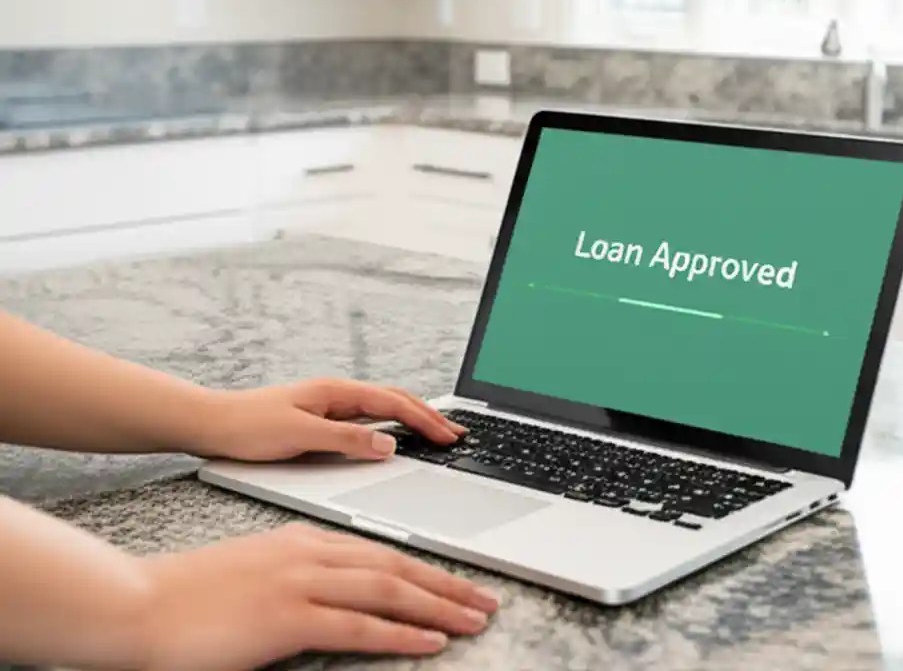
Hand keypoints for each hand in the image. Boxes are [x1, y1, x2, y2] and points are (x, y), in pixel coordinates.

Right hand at [135, 523, 499, 670]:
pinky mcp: (285, 618)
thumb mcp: (256, 574)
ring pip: (387, 591)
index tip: (457, 581)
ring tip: (473, 620)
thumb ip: (300, 579)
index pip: (380, 552)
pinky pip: (358, 627)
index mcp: (302, 542)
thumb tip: (339, 599)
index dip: (426, 568)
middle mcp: (308, 555)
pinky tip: (429, 642)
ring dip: (438, 607)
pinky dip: (399, 634)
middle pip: (396, 567)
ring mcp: (298, 584)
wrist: (135, 605)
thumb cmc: (189, 598)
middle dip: (447, 584)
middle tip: (485, 600)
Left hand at [191, 378, 466, 461]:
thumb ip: (346, 439)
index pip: (394, 404)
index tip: (450, 438)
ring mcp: (329, 406)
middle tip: (457, 434)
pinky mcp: (321, 420)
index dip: (426, 421)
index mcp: (336, 392)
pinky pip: (368, 419)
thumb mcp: (299, 436)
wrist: (209, 424)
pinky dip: (393, 426)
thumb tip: (389, 445)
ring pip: (383, 409)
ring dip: (414, 419)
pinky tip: (397, 437)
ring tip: (437, 432)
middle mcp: (336, 395)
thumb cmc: (246, 427)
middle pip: (395, 401)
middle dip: (429, 416)